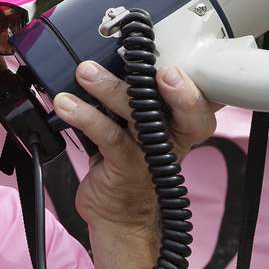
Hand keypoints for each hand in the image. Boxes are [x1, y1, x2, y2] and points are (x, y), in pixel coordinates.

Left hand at [53, 61, 217, 235]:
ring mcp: (149, 153)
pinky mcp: (124, 165)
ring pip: (138, 115)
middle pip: (184, 109)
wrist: (118, 215)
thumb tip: (110, 53)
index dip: (198, 86)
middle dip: (176, 88)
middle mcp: (171, 137)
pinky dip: (83, 115)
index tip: (180, 66)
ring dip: (109, 88)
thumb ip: (136, 96)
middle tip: (155, 67)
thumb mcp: (140, 128)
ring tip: (86, 72)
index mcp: (180, 124)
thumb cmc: (130, 164)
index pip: (202, 100)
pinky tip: (65, 104)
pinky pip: (107, 135)